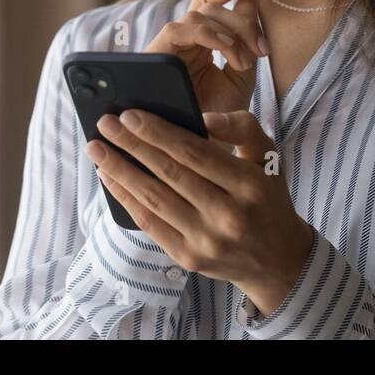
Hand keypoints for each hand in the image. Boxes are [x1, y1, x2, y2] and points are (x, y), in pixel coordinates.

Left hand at [85, 108, 315, 317]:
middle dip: (131, 145)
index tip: (130, 115)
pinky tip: (110, 178)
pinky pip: (149, 223)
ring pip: (153, 199)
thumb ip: (241, 128)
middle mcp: (228, 214)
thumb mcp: (268, 156)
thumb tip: (201, 117)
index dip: (158, 132)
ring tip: (97, 150)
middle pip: (169, 173)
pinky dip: (125, 198)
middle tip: (105, 124)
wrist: (276, 260)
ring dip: (120, 171)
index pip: (195, 152)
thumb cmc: (267, 198)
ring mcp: (206, 239)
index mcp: (249, 184)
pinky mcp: (188, 258)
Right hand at [143, 0, 267, 115]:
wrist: (203, 144)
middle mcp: (185, 37)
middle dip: (242, 21)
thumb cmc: (220, 112)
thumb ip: (248, 38)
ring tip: (244, 62)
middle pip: (210, 4)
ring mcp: (170, 46)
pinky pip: (178, 29)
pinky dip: (206, 33)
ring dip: (228, 33)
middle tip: (261, 49)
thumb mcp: (242, 72)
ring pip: (197, 14)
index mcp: (204, 38)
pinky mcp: (156, 56)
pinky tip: (227, 48)